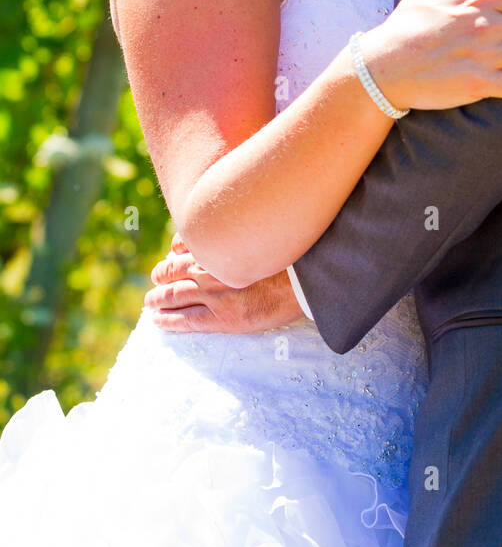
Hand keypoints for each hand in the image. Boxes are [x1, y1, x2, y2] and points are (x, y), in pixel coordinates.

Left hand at [145, 233, 304, 331]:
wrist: (306, 281)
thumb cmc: (290, 256)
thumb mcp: (263, 233)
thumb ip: (243, 232)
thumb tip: (233, 225)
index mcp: (219, 247)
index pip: (185, 246)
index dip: (175, 253)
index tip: (171, 256)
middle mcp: (211, 268)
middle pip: (175, 271)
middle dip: (162, 276)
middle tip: (155, 281)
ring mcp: (215, 294)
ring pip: (175, 296)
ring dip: (158, 299)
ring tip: (150, 303)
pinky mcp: (223, 318)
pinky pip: (187, 321)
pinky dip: (169, 320)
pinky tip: (158, 321)